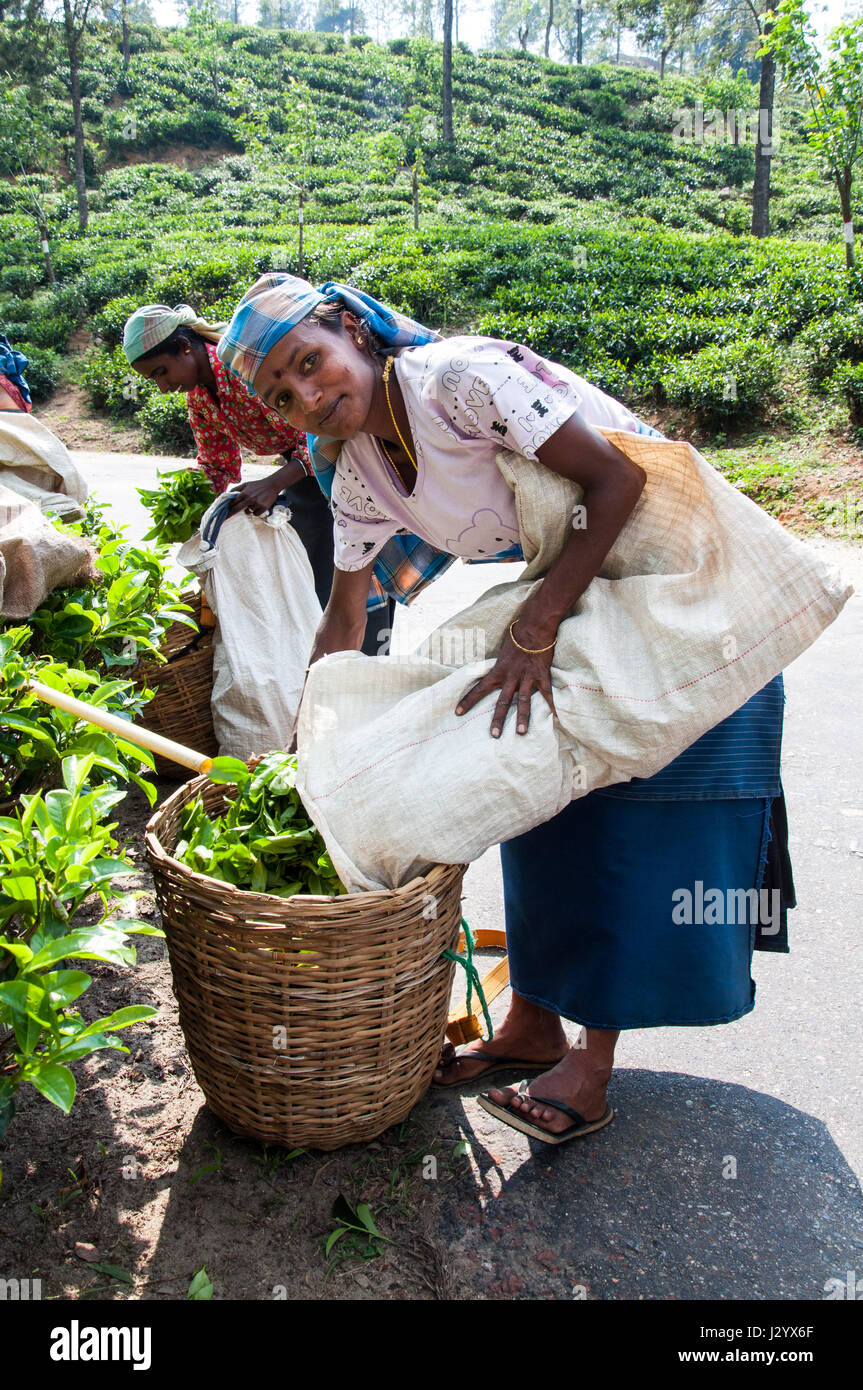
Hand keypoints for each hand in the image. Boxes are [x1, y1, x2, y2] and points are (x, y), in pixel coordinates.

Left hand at [225, 475, 285, 516]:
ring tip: (254, 503)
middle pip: (237, 509)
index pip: (233, 502)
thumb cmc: (257, 485)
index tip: (224, 512)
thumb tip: (228, 494)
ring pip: (248, 512)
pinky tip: (259, 505)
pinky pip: (255, 514)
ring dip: (249, 509)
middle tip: (224, 519)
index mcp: (244, 493)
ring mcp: (256, 504)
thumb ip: (236, 489)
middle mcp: (250, 498)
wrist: (272, 485)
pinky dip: (256, 511)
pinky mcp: (263, 508)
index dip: (229, 507)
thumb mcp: (246, 484)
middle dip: (230, 514)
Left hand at [455, 621, 556, 737]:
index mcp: (498, 671)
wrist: (534, 627)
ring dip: (522, 717)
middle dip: (498, 719)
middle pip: (502, 701)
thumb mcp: (501, 653)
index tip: (458, 712)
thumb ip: (498, 667)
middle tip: (494, 734)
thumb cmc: (516, 637)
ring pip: (523, 701)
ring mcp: (527, 677)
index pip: (479, 688)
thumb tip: (490, 676)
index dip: (468, 701)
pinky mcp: (542, 675)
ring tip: (521, 732)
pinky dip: (551, 706)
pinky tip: (555, 719)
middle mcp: (511, 677)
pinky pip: (547, 693)